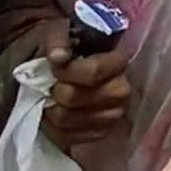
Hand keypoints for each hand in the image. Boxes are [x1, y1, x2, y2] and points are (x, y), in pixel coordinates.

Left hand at [40, 33, 133, 163]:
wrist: (69, 68)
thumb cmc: (68, 48)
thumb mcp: (60, 33)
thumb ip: (58, 42)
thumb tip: (58, 57)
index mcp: (118, 62)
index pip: (94, 71)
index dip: (68, 71)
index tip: (53, 65)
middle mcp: (121, 91)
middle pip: (78, 98)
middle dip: (57, 91)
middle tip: (50, 85)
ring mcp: (112, 116)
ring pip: (71, 119)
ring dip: (52, 110)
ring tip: (48, 100)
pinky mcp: (100, 134)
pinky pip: (69, 137)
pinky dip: (53, 128)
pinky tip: (51, 116)